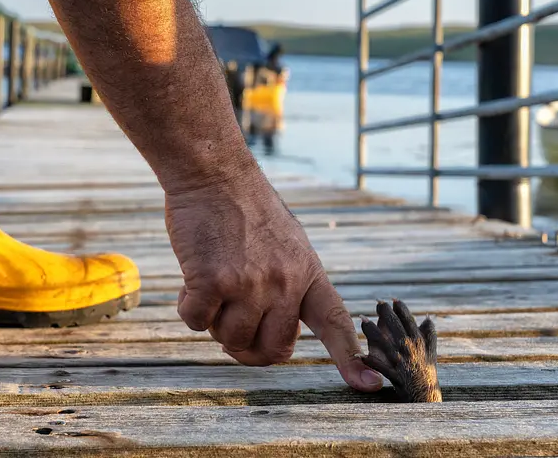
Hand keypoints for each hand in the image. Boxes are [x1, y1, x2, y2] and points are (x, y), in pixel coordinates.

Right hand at [166, 170, 383, 391]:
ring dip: (214, 323)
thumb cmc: (243, 206)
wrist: (214, 173)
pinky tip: (191, 280)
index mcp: (307, 273)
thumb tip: (268, 326)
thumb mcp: (285, 241)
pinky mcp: (212, 281)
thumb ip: (286, 281)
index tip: (369, 384)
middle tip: (230, 331)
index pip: (335, 323)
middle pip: (270, 350)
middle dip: (247, 349)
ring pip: (230, 339)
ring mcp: (249, 284)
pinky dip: (188, 307)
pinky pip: (196, 322)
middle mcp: (283, 283)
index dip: (351, 358)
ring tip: (209, 287)